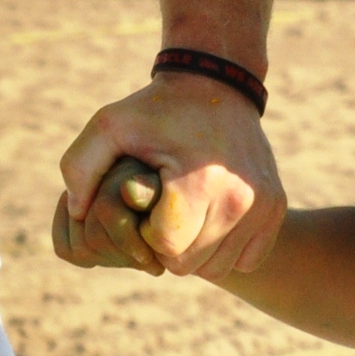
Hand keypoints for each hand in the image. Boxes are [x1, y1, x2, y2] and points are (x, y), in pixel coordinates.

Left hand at [56, 74, 285, 276]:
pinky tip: (208, 216)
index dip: (144, 231)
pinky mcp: (276, 209)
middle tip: (162, 207)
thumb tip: (78, 213)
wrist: (216, 85)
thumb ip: (80, 168)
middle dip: (167, 244)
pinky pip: (244, 260)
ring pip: (218, 270)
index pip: (164, 247)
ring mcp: (264, 207)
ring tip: (184, 211)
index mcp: (199, 183)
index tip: (145, 201)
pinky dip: (223, 247)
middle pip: (189, 265)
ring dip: (194, 250)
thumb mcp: (109, 125)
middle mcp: (239, 200)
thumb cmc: (158, 110)